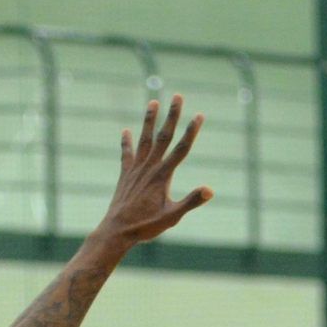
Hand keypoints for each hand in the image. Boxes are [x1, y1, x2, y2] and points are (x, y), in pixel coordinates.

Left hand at [98, 95, 211, 246]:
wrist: (117, 231)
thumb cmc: (146, 226)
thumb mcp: (172, 217)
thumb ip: (191, 201)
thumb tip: (210, 190)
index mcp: (163, 176)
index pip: (181, 149)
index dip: (191, 131)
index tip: (199, 115)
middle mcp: (149, 168)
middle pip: (163, 136)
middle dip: (172, 115)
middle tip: (177, 96)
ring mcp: (136, 169)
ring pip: (145, 139)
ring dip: (149, 120)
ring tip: (153, 101)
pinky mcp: (125, 174)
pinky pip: (127, 154)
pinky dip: (127, 142)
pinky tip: (126, 131)